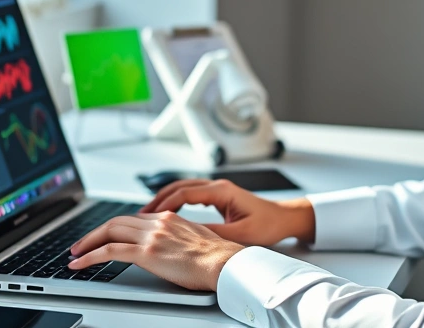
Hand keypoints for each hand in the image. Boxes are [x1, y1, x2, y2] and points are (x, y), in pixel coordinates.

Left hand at [68, 212, 243, 291]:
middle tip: (81, 244)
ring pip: (109, 232)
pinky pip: (109, 251)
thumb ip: (178, 237)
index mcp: (168, 218)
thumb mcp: (196, 239)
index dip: (115, 228)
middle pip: (116, 221)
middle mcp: (157, 222)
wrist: (225, 262)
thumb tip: (172, 246)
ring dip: (87, 243)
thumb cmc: (217, 257)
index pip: (133, 219)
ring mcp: (151, 236)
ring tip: (75, 254)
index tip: (105, 236)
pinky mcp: (146, 252)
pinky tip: (79, 264)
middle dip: (95, 233)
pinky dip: (89, 256)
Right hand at [139, 179, 315, 245]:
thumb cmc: (267, 225)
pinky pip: (190, 195)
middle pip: (179, 187)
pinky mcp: (218, 196)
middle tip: (140, 215)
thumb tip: (189, 237)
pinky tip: (167, 215)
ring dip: (165, 200)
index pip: (185, 193)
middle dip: (158, 200)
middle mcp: (217, 186)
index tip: (149, 216)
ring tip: (148, 215)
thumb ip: (214, 235)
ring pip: (183, 189)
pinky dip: (175, 202)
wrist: (284, 218)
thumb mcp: (240, 235)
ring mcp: (217, 190)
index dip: (165, 204)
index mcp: (222, 191)